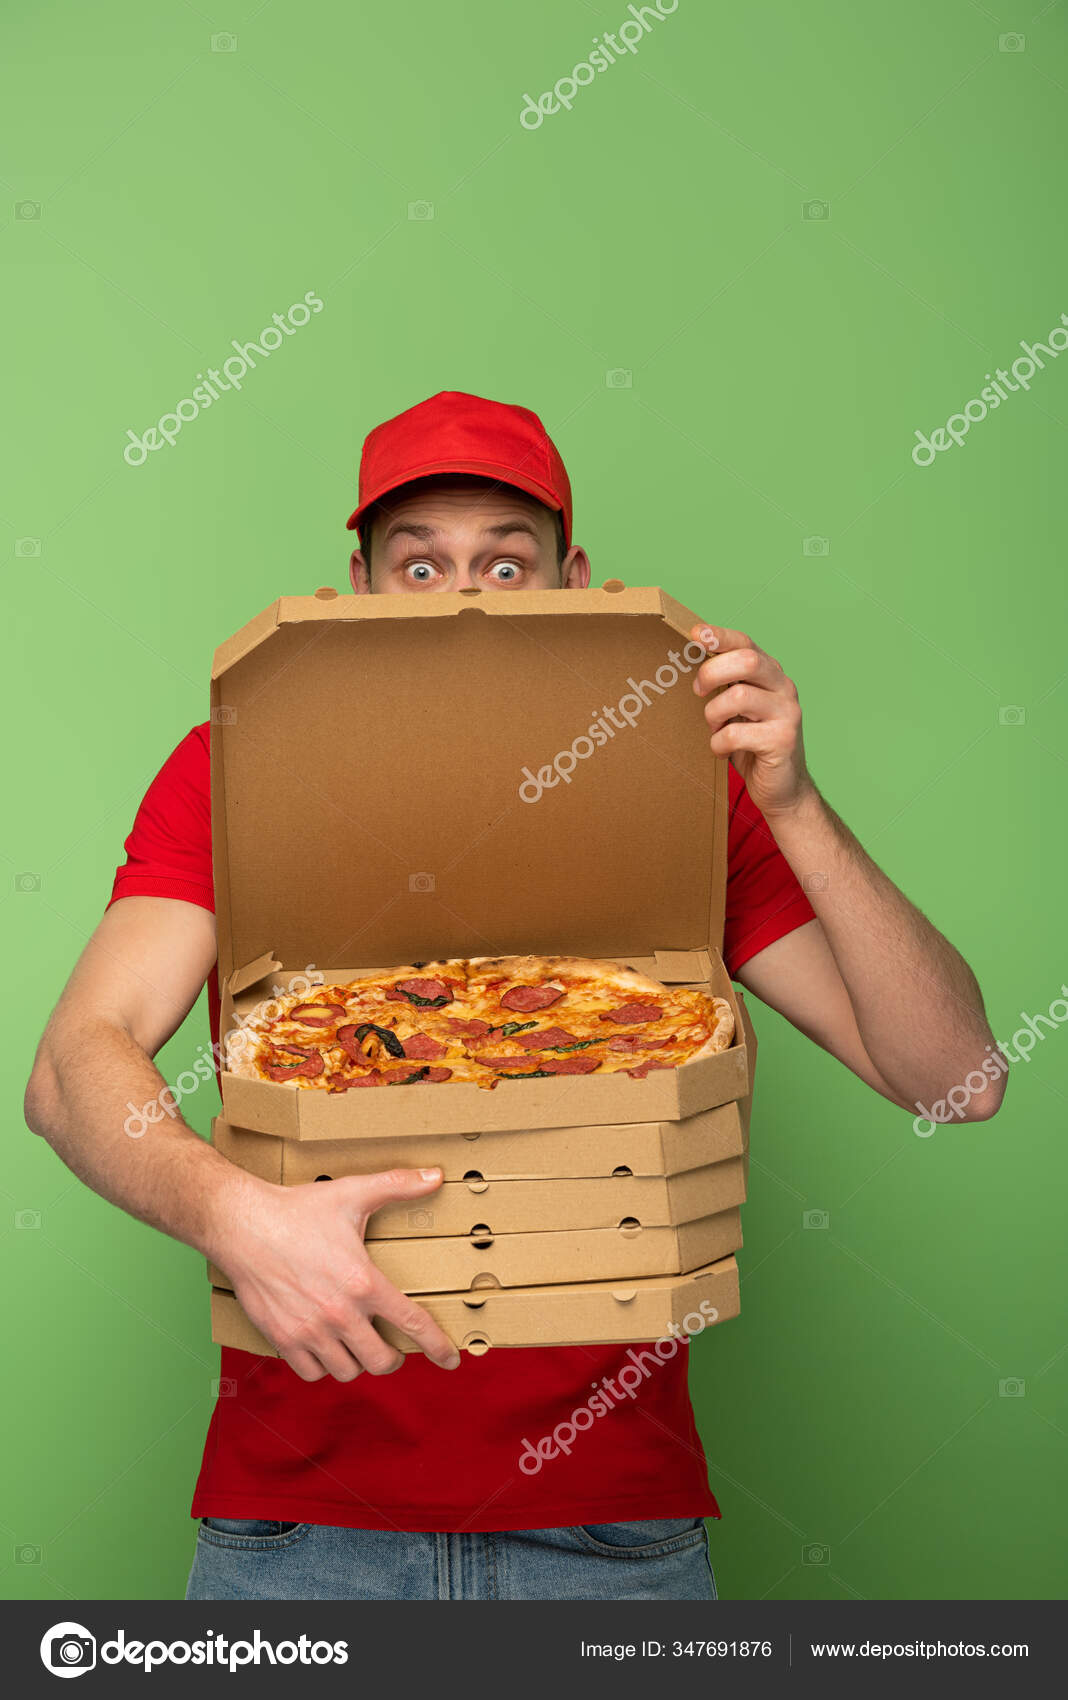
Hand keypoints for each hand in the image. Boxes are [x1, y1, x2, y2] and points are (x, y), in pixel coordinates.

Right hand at [217, 1166, 460, 1381]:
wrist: (242, 1224)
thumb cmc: (297, 1210)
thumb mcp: (352, 1193)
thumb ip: (397, 1185)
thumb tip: (435, 1176)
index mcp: (363, 1282)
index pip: (412, 1323)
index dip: (437, 1345)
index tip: (450, 1359)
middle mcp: (340, 1314)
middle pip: (381, 1361)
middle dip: (393, 1357)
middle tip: (392, 1346)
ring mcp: (310, 1330)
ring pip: (348, 1371)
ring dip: (358, 1362)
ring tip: (358, 1346)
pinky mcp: (282, 1338)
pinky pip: (312, 1373)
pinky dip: (323, 1367)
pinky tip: (325, 1349)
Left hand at [690, 623, 814, 818]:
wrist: (784, 788)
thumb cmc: (754, 745)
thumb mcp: (739, 709)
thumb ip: (726, 685)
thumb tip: (690, 661)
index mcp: (771, 675)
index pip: (746, 644)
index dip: (720, 636)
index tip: (694, 634)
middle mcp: (784, 688)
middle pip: (746, 661)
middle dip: (712, 673)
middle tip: (698, 691)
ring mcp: (787, 713)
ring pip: (738, 697)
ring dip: (714, 715)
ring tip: (715, 729)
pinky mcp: (782, 740)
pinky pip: (735, 734)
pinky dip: (719, 744)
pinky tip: (722, 751)